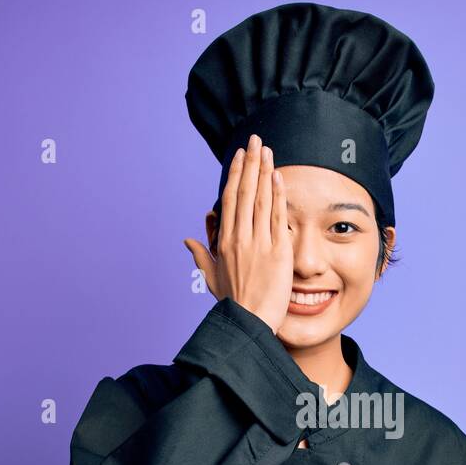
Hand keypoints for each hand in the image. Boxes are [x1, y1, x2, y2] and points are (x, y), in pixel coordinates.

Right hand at [184, 133, 291, 333]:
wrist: (249, 324)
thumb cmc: (233, 305)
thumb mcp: (211, 279)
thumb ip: (201, 256)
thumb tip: (187, 241)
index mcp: (224, 242)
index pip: (230, 200)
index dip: (235, 175)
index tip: (240, 157)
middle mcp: (240, 238)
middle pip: (244, 192)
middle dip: (250, 163)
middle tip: (255, 140)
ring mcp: (259, 244)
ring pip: (260, 199)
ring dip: (264, 171)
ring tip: (267, 150)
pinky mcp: (277, 252)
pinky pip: (278, 218)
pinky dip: (277, 195)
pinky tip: (278, 176)